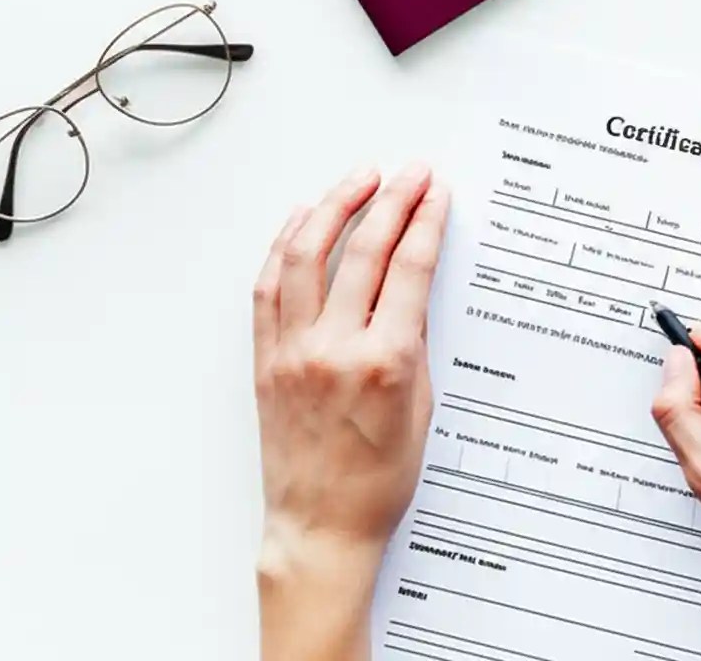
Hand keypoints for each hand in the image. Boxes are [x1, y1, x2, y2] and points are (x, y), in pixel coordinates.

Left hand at [252, 165, 450, 660]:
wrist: (321, 525)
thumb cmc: (377, 482)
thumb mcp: (421, 408)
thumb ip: (415, 343)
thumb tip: (412, 289)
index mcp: (386, 361)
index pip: (409, 267)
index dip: (426, 219)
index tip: (435, 192)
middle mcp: (335, 348)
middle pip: (364, 250)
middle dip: (391, 200)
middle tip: (408, 174)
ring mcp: (293, 350)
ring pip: (306, 254)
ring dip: (334, 207)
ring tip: (357, 181)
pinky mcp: (265, 359)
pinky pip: (268, 286)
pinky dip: (285, 245)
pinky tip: (302, 221)